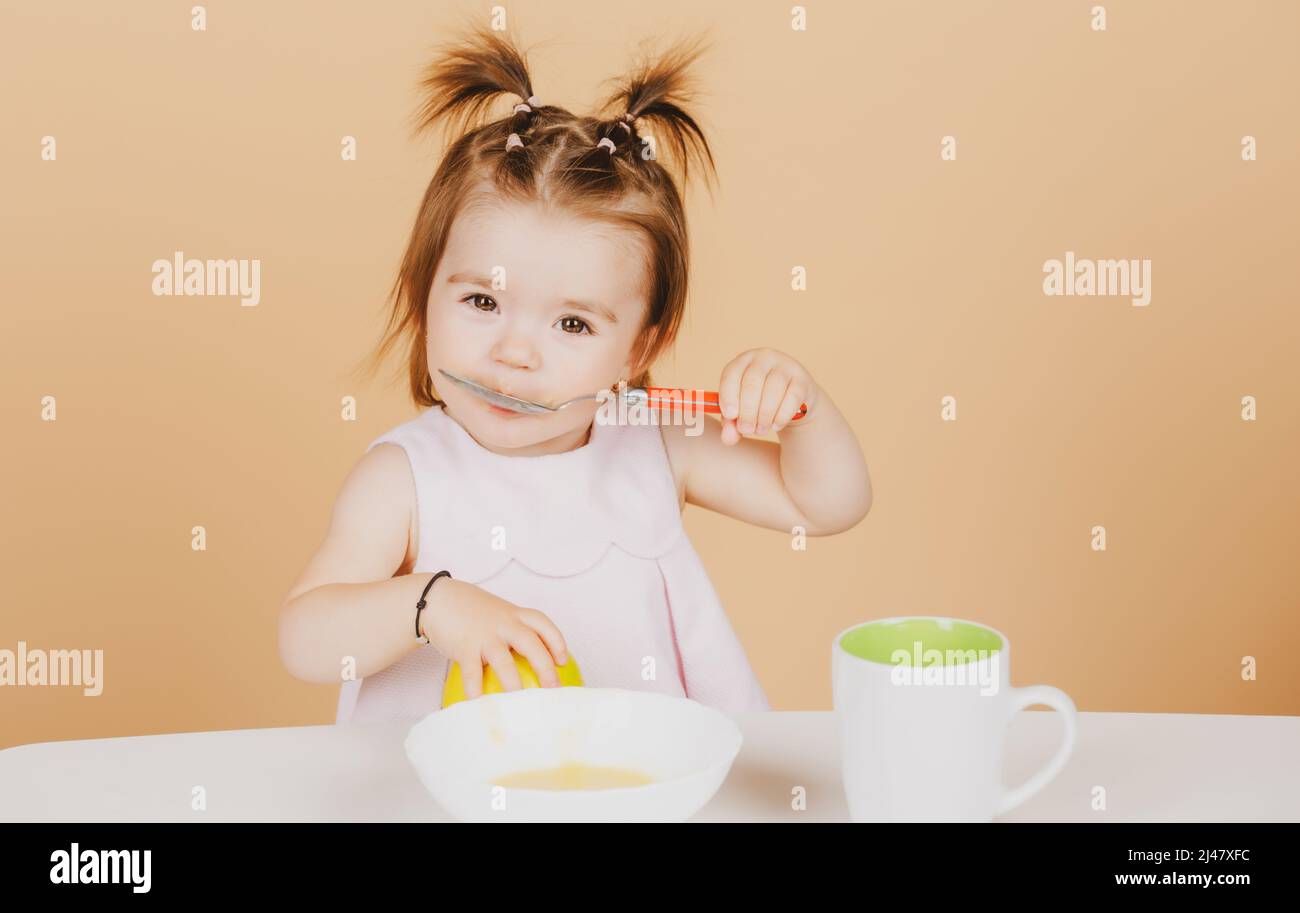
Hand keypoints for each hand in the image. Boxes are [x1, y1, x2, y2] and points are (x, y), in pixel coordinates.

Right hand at [420, 577, 568, 698]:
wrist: (438, 599)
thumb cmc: (470, 611)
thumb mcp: (496, 612)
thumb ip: (511, 629)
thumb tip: (530, 659)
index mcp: (514, 614)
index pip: (543, 624)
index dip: (557, 641)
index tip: (563, 660)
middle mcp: (503, 623)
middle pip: (531, 644)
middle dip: (545, 667)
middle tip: (553, 689)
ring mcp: (485, 635)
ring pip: (504, 661)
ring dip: (514, 684)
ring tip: (521, 704)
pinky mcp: (465, 646)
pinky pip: (472, 673)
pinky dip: (476, 690)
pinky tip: (479, 706)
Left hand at [717, 348, 818, 445]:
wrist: (792, 401)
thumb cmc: (759, 403)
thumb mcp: (741, 412)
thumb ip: (731, 425)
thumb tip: (728, 438)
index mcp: (743, 362)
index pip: (732, 373)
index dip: (728, 395)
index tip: (730, 415)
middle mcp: (764, 358)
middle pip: (752, 381)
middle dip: (747, 410)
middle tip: (746, 430)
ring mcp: (785, 366)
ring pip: (773, 389)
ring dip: (764, 415)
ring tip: (760, 430)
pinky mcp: (802, 379)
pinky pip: (792, 397)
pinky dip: (782, 414)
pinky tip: (776, 425)